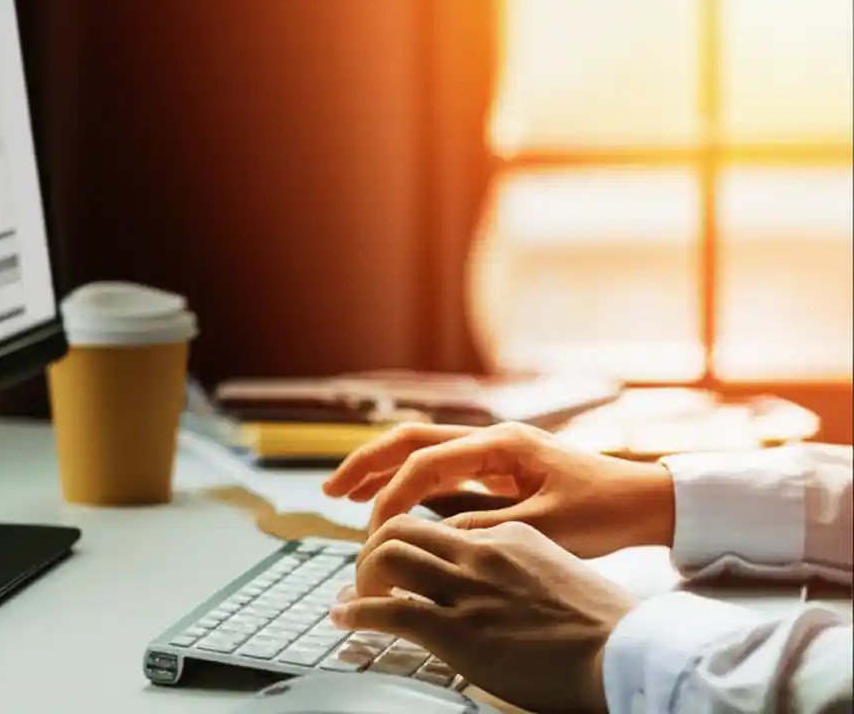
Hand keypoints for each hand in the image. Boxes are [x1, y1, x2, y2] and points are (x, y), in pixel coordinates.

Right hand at [322, 422, 675, 558]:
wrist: (646, 500)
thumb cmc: (604, 512)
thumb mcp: (544, 529)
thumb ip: (485, 530)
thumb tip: (431, 538)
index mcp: (501, 445)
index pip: (426, 464)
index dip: (393, 497)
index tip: (374, 531)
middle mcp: (491, 438)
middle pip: (411, 439)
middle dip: (366, 463)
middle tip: (330, 491)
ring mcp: (494, 449)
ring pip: (422, 449)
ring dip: (382, 468)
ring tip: (345, 493)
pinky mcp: (499, 466)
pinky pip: (441, 466)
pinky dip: (409, 479)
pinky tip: (392, 497)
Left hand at [331, 517, 637, 711]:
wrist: (628, 653)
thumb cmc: (603, 626)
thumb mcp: (557, 574)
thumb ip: (519, 566)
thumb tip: (495, 581)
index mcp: (508, 535)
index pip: (439, 519)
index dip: (406, 534)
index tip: (393, 553)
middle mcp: (482, 552)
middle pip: (400, 525)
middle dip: (370, 547)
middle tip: (363, 573)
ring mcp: (468, 589)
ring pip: (385, 557)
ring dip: (359, 577)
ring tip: (354, 598)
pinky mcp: (457, 630)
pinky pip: (387, 611)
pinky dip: (355, 612)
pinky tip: (345, 618)